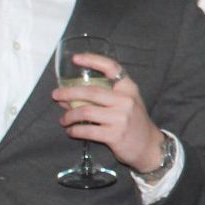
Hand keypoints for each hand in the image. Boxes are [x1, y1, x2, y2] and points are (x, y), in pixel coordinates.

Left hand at [50, 53, 162, 170]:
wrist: (149, 146)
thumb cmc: (133, 122)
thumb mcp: (125, 104)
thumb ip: (102, 97)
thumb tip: (68, 97)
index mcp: (129, 88)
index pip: (112, 68)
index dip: (93, 60)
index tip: (76, 58)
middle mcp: (126, 100)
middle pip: (91, 91)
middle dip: (69, 92)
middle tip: (56, 95)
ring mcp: (121, 118)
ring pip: (86, 111)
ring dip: (69, 115)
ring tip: (64, 119)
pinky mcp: (115, 135)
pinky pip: (87, 130)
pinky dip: (75, 131)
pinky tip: (71, 131)